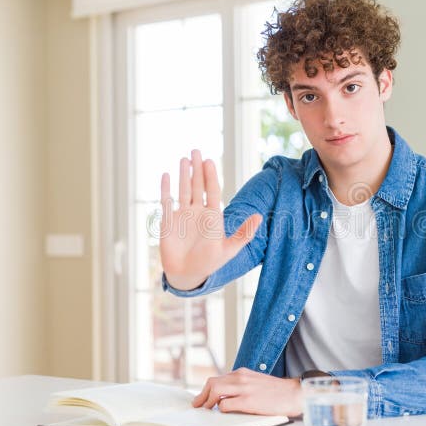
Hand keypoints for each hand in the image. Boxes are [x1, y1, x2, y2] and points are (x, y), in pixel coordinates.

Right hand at [160, 149, 262, 289]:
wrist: (188, 274)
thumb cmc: (210, 263)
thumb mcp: (229, 249)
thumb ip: (244, 233)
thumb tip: (259, 217)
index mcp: (212, 216)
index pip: (212, 190)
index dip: (210, 176)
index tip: (209, 161)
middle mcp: (197, 212)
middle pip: (197, 186)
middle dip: (197, 169)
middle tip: (196, 151)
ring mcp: (182, 215)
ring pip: (183, 190)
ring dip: (183, 175)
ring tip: (184, 159)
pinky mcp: (169, 221)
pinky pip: (166, 201)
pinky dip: (165, 188)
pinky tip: (166, 175)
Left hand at [192, 368, 302, 416]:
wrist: (294, 393)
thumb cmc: (277, 391)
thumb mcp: (256, 381)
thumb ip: (241, 384)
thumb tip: (226, 395)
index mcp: (242, 373)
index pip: (217, 378)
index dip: (207, 389)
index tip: (202, 397)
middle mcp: (241, 377)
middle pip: (212, 383)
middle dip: (202, 395)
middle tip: (198, 405)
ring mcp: (244, 388)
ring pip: (215, 390)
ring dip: (208, 402)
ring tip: (207, 410)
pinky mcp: (248, 401)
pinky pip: (225, 405)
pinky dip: (220, 409)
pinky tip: (223, 413)